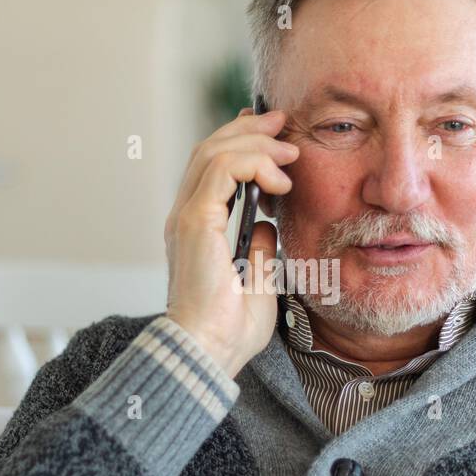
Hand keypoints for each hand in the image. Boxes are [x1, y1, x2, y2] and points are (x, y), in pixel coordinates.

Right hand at [163, 106, 297, 378]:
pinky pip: (222, 169)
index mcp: (197, 228)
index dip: (242, 143)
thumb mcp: (257, 280)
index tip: (275, 134)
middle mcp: (186, 217)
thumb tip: (267, 224)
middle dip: (250, 131)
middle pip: (210, 150)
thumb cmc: (230, 329)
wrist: (208, 352)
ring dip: (256, 143)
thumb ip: (258, 248)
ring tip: (289, 150)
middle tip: (283, 122)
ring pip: (214, 151)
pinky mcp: (195, 221)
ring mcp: (187, 217)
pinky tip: (279, 179)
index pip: (212, 169)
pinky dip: (253, 163)